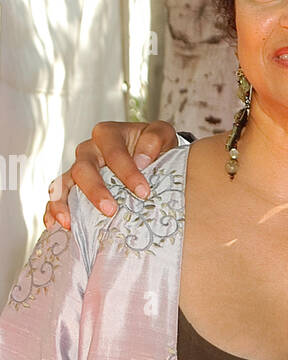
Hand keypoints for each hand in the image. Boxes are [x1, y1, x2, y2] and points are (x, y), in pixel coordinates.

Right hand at [44, 120, 179, 229]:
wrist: (149, 155)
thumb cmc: (154, 146)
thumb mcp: (162, 134)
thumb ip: (155, 139)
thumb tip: (142, 160)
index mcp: (108, 135)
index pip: (114, 152)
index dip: (127, 172)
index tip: (143, 192)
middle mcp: (89, 151)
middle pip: (83, 168)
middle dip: (95, 190)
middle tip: (110, 210)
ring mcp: (78, 169)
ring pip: (63, 183)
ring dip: (64, 203)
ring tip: (69, 222)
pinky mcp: (74, 187)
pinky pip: (58, 197)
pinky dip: (53, 210)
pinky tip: (55, 225)